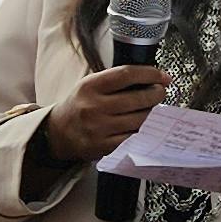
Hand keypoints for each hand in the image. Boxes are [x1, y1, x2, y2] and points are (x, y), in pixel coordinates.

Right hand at [35, 63, 168, 169]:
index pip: (127, 75)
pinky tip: (144, 126)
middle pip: (138, 98)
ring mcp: (98, 128)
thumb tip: (152, 79)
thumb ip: (116, 81)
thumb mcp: (90, 86)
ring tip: (152, 109)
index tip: (163, 77)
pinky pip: (133, 137)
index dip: (150, 74)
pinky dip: (143, 131)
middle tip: (160, 92)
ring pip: (140, 119)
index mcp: (90, 86)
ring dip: (153, 113)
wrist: (57, 133)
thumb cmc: (80, 106)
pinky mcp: (103, 146)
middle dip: (156, 94)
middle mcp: (93, 107)